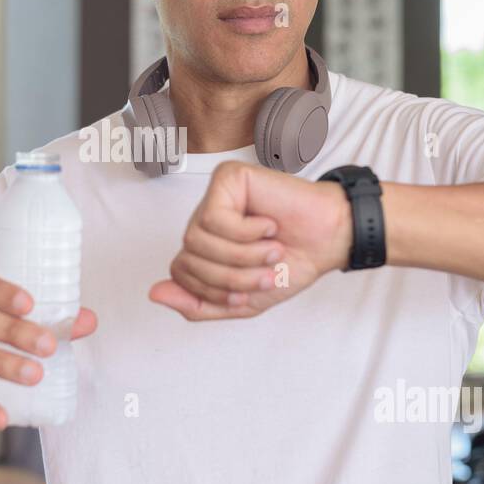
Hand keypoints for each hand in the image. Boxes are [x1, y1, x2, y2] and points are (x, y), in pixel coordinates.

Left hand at [149, 161, 351, 320]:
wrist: (329, 242)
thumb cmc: (291, 264)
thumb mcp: (241, 302)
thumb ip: (197, 304)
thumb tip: (154, 295)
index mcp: (205, 247)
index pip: (181, 274)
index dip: (214, 291)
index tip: (248, 294)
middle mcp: (205, 220)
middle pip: (187, 258)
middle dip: (230, 278)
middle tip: (266, 273)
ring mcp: (215, 197)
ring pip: (198, 239)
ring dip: (241, 256)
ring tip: (272, 250)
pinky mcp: (227, 178)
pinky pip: (214, 217)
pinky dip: (246, 232)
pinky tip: (268, 225)